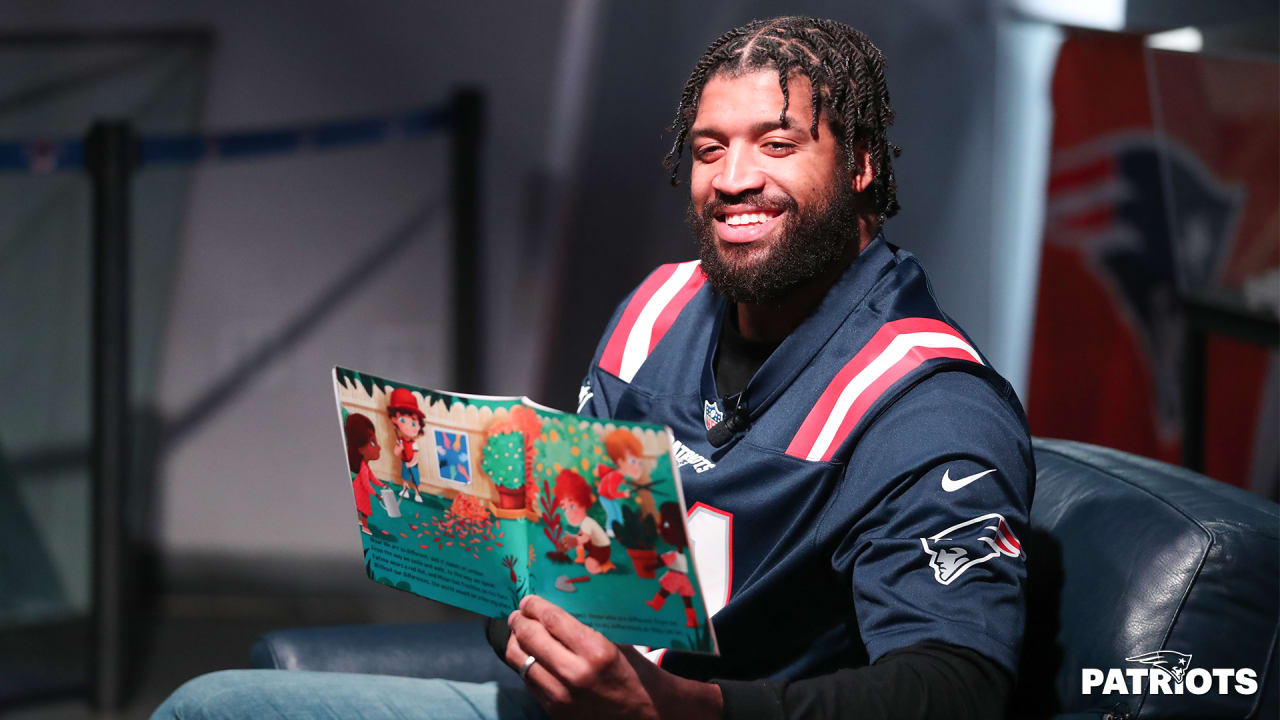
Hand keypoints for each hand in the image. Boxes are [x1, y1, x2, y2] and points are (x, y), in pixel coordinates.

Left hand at [505, 595, 721, 719]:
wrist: (647, 714)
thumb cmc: (635, 671)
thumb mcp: (617, 642)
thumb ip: (586, 627)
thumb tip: (555, 606)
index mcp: (596, 652)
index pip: (552, 620)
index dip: (535, 606)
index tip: (528, 600)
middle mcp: (575, 675)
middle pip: (531, 639)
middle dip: (520, 622)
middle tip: (518, 614)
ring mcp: (562, 697)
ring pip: (521, 662)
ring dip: (516, 643)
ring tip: (518, 634)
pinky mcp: (555, 713)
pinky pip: (529, 683)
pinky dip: (525, 665)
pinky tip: (529, 656)